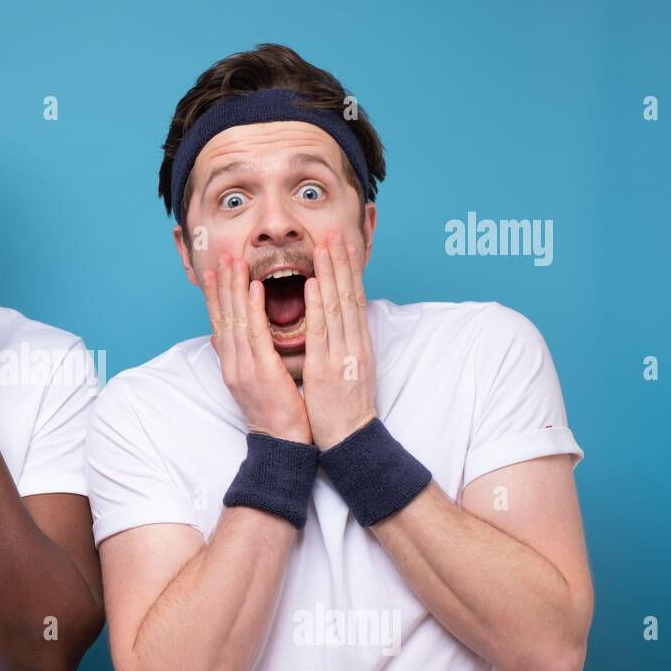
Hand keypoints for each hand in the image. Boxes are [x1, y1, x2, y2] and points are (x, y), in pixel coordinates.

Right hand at [201, 253, 311, 443]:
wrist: (282, 442)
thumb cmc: (274, 412)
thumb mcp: (252, 382)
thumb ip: (239, 358)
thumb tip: (222, 339)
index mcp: (231, 364)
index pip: (220, 323)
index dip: (216, 296)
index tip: (214, 272)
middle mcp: (232, 363)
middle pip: (223, 317)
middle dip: (222, 285)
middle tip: (221, 256)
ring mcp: (244, 367)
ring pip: (236, 320)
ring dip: (234, 288)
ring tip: (234, 262)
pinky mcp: (262, 371)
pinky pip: (255, 334)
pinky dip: (253, 309)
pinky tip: (254, 289)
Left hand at [302, 230, 376, 450]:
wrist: (351, 439)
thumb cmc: (344, 408)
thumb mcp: (348, 369)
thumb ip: (342, 345)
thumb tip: (336, 324)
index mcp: (358, 344)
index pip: (355, 298)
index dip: (349, 270)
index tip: (343, 244)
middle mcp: (354, 344)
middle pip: (350, 294)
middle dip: (342, 262)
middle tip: (335, 231)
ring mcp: (343, 354)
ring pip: (337, 305)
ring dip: (331, 273)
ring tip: (325, 245)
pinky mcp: (328, 368)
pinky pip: (322, 331)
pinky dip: (317, 305)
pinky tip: (312, 284)